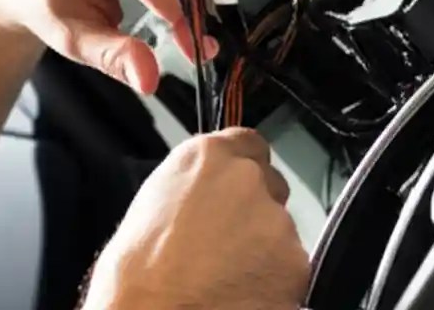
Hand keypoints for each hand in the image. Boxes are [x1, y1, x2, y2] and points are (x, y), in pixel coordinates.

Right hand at [82, 128, 309, 309]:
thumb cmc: (137, 270)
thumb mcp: (153, 202)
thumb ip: (191, 185)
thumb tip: (207, 194)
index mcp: (205, 157)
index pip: (248, 141)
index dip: (242, 167)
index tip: (235, 187)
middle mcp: (246, 179)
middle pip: (267, 184)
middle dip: (253, 208)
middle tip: (224, 239)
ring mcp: (275, 221)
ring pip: (279, 228)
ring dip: (263, 246)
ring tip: (226, 273)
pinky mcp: (296, 263)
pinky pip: (290, 266)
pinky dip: (273, 278)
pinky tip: (241, 291)